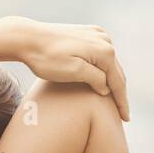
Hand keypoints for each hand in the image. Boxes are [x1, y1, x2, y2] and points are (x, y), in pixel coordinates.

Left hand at [10, 17, 129, 120]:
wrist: (28, 37)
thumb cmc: (47, 58)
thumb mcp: (72, 72)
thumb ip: (94, 79)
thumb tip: (107, 88)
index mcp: (104, 51)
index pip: (117, 82)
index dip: (121, 102)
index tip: (125, 119)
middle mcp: (105, 40)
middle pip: (117, 72)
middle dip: (120, 94)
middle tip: (123, 115)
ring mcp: (97, 34)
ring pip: (110, 63)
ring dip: (113, 81)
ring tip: (116, 101)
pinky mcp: (88, 33)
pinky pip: (101, 55)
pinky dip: (105, 69)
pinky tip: (104, 79)